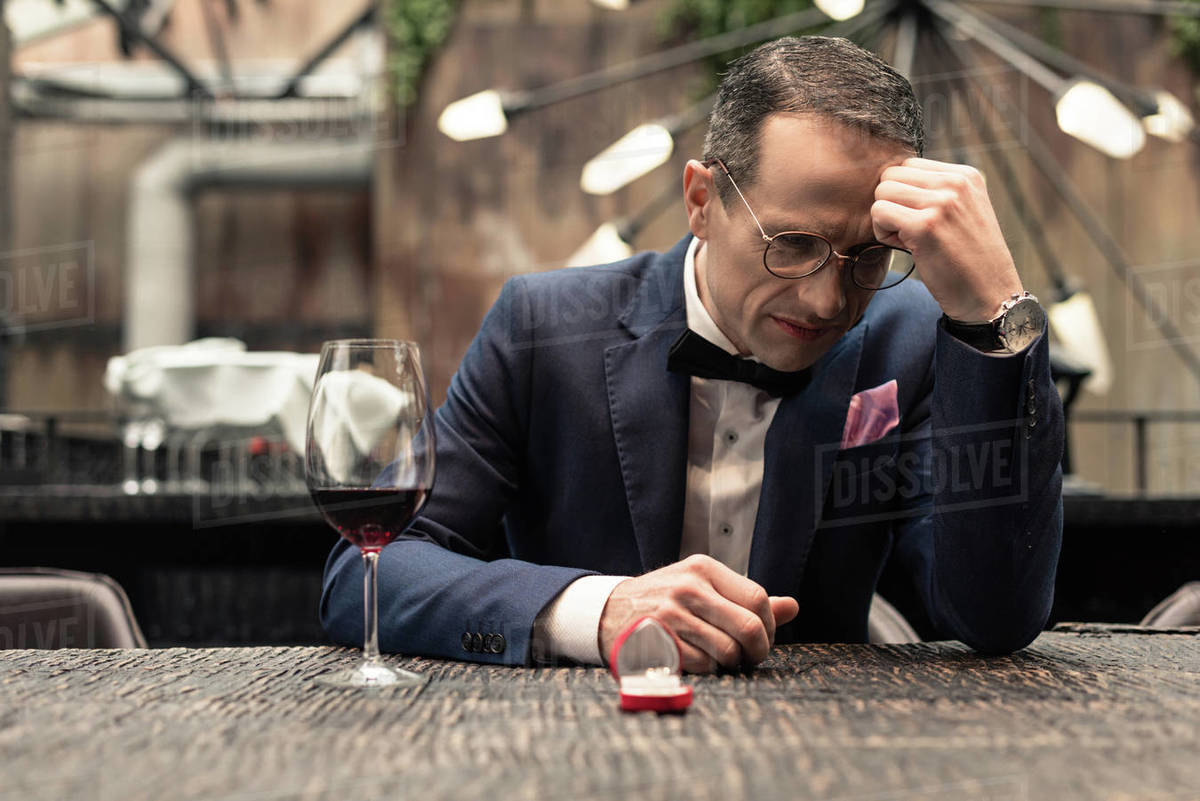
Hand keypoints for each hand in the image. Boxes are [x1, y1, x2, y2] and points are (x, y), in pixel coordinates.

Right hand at [598, 555, 799, 673]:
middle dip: (758, 650)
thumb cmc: (664, 599)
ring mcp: (671, 616)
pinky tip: (701, 662)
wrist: (607, 611)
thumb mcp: (701, 586)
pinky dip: (709, 670)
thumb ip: (745, 597)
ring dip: (733, 663)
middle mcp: (687, 588)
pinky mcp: (658, 642)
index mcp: (703, 568)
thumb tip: (792, 606)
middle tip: (752, 657)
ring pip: (728, 651)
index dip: (769, 625)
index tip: (763, 636)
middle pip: (748, 627)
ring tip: (725, 659)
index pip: (758, 598)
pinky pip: (703, 666)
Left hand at [872, 157, 1023, 322]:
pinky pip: (879, 213)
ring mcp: (941, 203)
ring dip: (886, 219)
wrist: (990, 295)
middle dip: (892, 204)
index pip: (908, 166)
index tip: (922, 220)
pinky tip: (907, 248)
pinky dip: (883, 234)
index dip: (905, 195)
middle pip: (891, 175)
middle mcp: (955, 183)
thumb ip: (938, 192)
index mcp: (965, 175)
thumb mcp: (965, 211)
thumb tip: (891, 180)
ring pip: (881, 192)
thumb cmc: (971, 259)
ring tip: (910, 240)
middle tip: (910, 231)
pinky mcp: (925, 226)